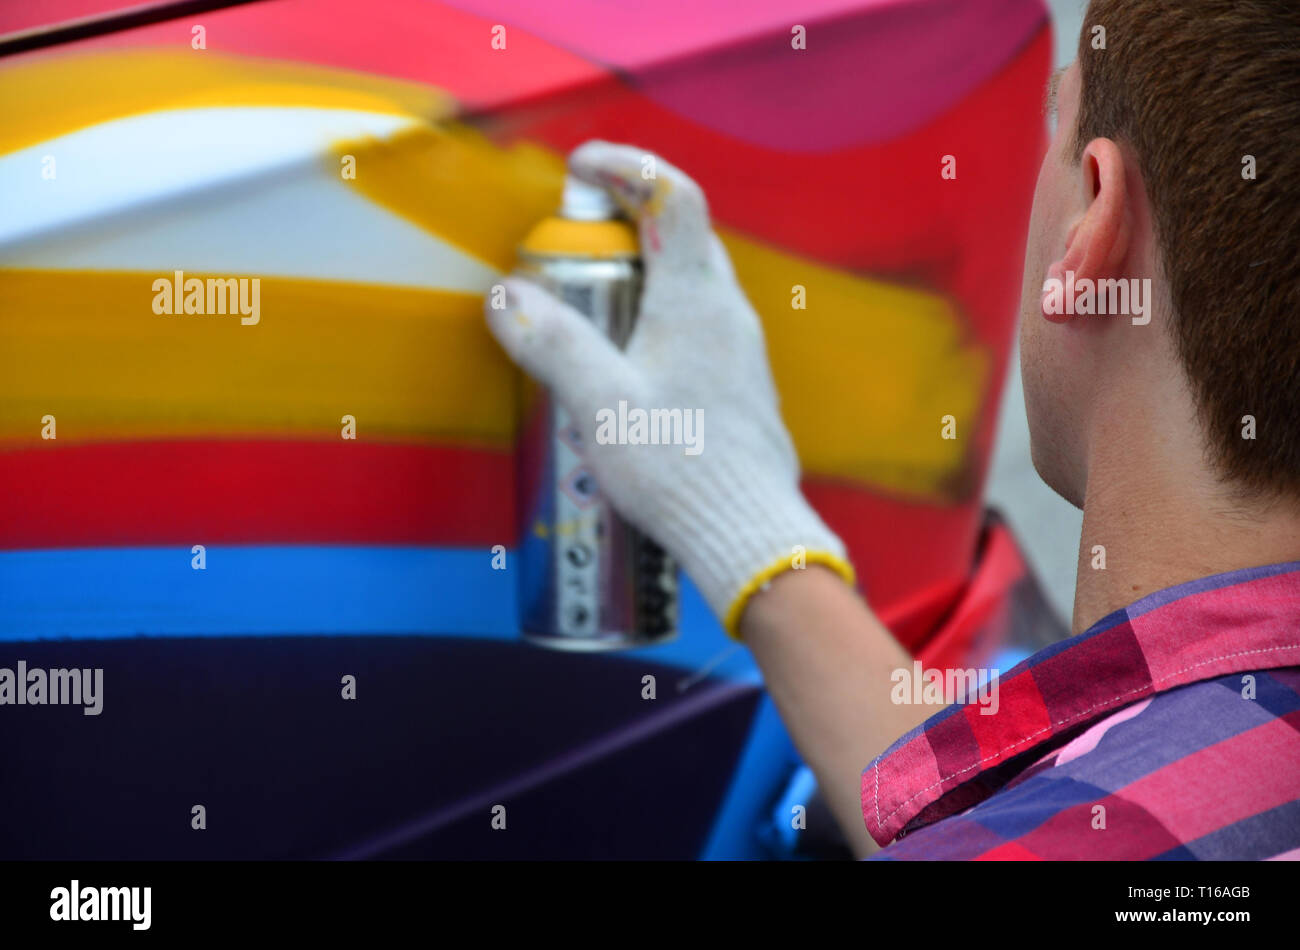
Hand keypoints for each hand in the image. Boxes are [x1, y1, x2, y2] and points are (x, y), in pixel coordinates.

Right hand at [485, 140, 852, 636]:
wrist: (746, 533)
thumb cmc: (678, 466)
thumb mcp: (599, 403)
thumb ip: (553, 343)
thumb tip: (507, 296)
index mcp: (697, 300)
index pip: (674, 197)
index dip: (630, 167)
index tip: (584, 167)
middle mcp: (730, 315)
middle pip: (685, 239)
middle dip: (631, 223)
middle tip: (579, 241)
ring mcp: (743, 354)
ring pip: (696, 288)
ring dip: (647, 278)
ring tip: (595, 308)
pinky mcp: (742, 390)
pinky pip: (702, 332)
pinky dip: (662, 323)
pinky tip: (632, 369)